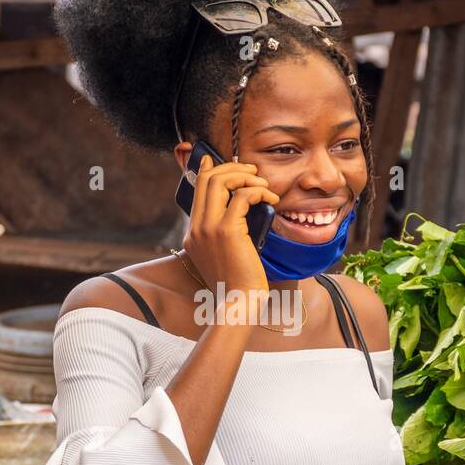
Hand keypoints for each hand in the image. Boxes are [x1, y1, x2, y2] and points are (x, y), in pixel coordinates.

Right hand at [182, 155, 278, 298]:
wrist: (238, 303)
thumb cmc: (238, 284)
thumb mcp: (225, 256)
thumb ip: (226, 235)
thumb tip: (242, 213)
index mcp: (193, 234)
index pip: (197, 190)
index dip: (208, 170)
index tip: (218, 160)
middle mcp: (196, 228)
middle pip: (207, 179)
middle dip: (232, 168)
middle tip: (252, 172)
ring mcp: (209, 229)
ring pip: (220, 181)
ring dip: (245, 177)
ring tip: (263, 185)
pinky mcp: (227, 231)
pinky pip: (242, 196)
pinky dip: (259, 192)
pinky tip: (271, 199)